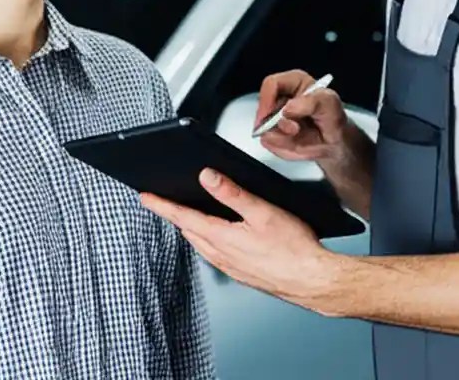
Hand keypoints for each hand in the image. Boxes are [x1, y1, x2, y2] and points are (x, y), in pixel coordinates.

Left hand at [140, 168, 341, 313]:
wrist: (312, 282)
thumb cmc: (294, 250)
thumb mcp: (263, 212)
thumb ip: (232, 194)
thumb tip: (207, 177)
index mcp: (221, 238)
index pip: (182, 217)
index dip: (162, 205)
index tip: (145, 196)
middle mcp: (220, 255)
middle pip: (188, 231)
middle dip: (174, 215)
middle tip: (162, 201)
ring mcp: (230, 267)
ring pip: (200, 244)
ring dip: (190, 228)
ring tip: (185, 215)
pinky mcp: (241, 274)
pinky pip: (214, 254)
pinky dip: (207, 240)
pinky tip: (216, 237)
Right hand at [254, 70, 356, 165]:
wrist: (335, 142)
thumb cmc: (333, 118)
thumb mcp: (330, 104)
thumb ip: (312, 102)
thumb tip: (288, 109)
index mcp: (293, 82)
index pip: (271, 85)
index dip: (267, 100)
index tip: (270, 116)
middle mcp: (280, 98)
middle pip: (264, 110)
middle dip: (277, 125)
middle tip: (295, 130)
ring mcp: (274, 117)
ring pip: (265, 130)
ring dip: (283, 139)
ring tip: (302, 137)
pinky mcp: (273, 134)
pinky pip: (270, 144)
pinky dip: (283, 147)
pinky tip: (298, 143)